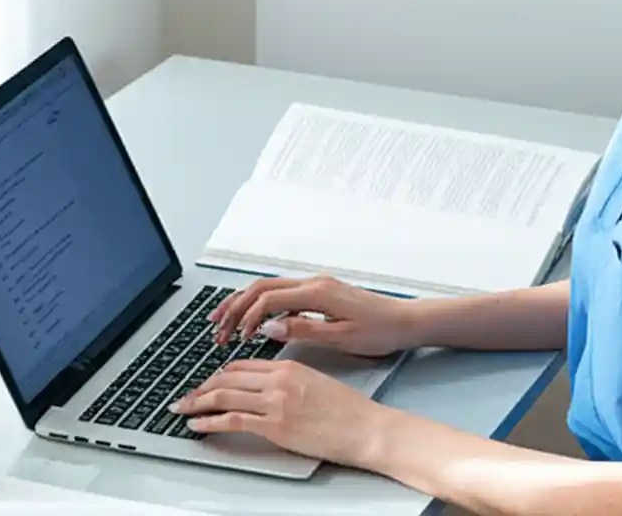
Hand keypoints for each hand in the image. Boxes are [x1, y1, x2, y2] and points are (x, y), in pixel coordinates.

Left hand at [170, 359, 392, 467]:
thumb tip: (270, 386)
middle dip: (201, 387)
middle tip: (186, 395)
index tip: (208, 382)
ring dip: (197, 402)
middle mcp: (278, 380)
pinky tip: (198, 424)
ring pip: (223, 396)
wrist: (366, 427)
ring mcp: (275, 402)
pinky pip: (232, 420)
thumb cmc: (350, 410)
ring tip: (182, 408)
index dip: (219, 374)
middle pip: (227, 378)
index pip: (242, 365)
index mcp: (289, 366)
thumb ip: (290, 379)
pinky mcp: (275, 426)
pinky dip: (209, 421)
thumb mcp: (317, 381)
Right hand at [209, 275, 416, 356]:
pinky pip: (282, 293)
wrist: (405, 321)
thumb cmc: (380, 331)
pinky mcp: (320, 293)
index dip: (247, 318)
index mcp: (317, 293)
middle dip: (234, 307)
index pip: (268, 299)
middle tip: (216, 328)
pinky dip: (261, 304)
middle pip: (261, 287)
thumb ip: (303, 331)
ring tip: (223, 320)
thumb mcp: (341, 338)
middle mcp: (314, 283)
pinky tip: (253, 318)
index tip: (236, 339)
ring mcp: (316, 286)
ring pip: (269, 287)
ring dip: (243, 303)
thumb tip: (269, 327)